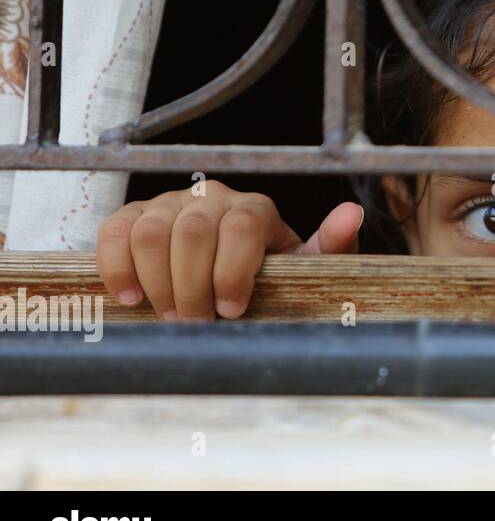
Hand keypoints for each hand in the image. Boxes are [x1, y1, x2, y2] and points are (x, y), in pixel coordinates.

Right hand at [95, 180, 362, 320]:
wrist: (226, 271)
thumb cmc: (268, 273)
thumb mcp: (304, 266)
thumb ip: (331, 244)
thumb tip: (353, 213)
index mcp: (256, 209)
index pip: (244, 225)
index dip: (234, 271)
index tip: (231, 310)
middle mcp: (213, 197)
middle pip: (194, 231)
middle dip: (193, 285)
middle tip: (196, 322)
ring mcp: (170, 203)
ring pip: (152, 231)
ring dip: (158, 281)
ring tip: (171, 317)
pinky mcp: (133, 216)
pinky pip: (114, 230)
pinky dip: (117, 265)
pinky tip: (132, 298)